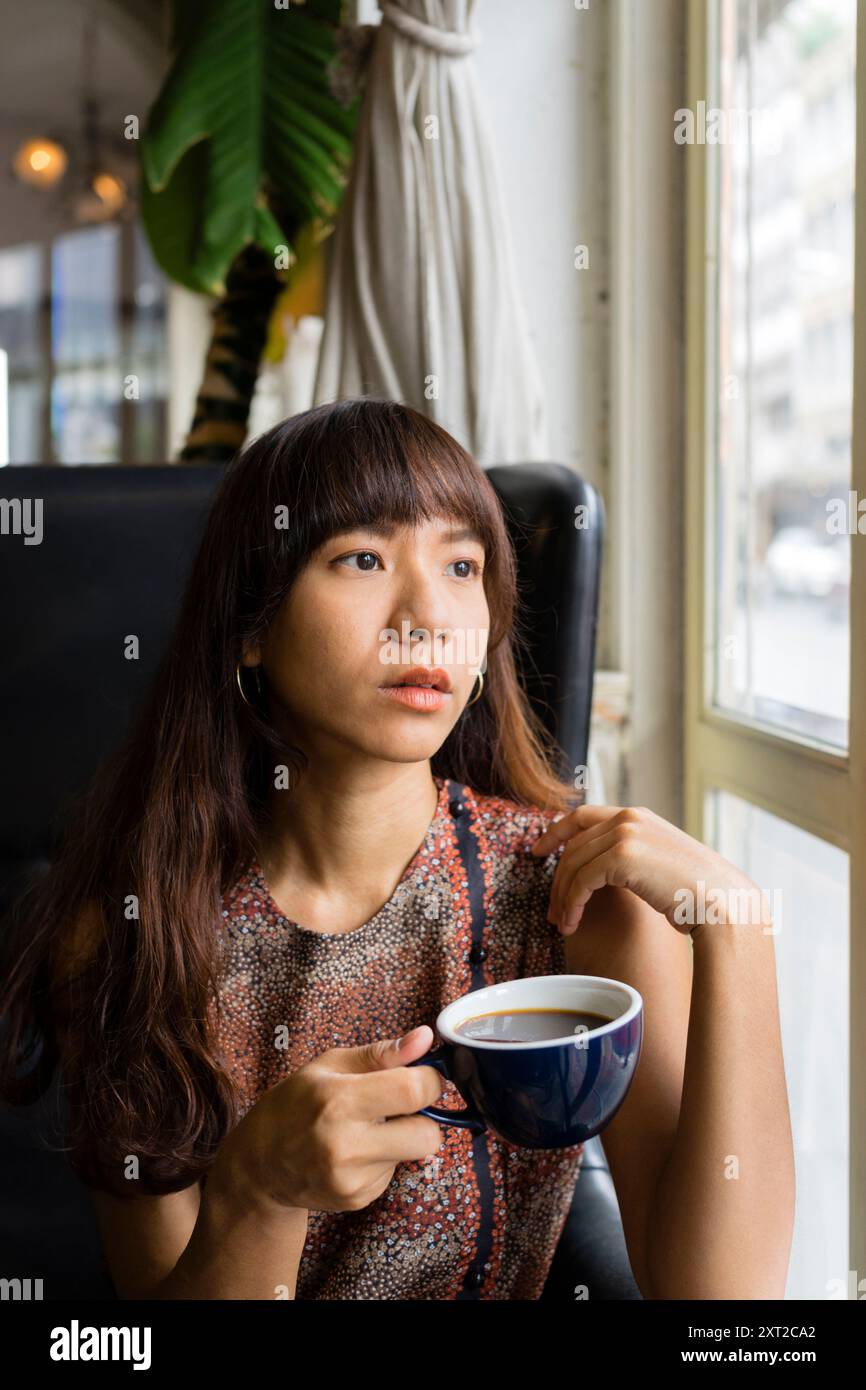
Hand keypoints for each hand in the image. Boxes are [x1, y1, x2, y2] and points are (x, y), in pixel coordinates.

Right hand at [211, 1026, 444, 1213]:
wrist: (259, 1165)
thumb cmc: (294, 1103)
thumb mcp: (330, 1065)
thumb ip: (383, 1053)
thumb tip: (425, 1038)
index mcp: (339, 1099)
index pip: (413, 1091)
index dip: (430, 1080)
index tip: (422, 1077)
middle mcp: (346, 1144)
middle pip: (428, 1136)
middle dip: (425, 1117)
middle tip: (401, 1106)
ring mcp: (352, 1178)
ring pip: (413, 1154)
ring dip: (401, 1138)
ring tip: (365, 1130)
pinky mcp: (357, 1199)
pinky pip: (393, 1172)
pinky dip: (383, 1158)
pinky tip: (355, 1152)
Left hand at [530, 803, 767, 935]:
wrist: (722, 901)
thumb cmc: (697, 893)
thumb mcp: (659, 863)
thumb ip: (633, 857)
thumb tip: (605, 872)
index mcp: (637, 816)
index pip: (582, 815)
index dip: (555, 832)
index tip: (538, 851)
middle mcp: (628, 818)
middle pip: (573, 846)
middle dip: (557, 880)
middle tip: (551, 910)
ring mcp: (625, 834)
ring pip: (573, 865)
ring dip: (562, 898)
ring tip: (562, 924)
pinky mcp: (622, 856)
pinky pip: (581, 881)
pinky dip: (571, 904)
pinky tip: (572, 923)